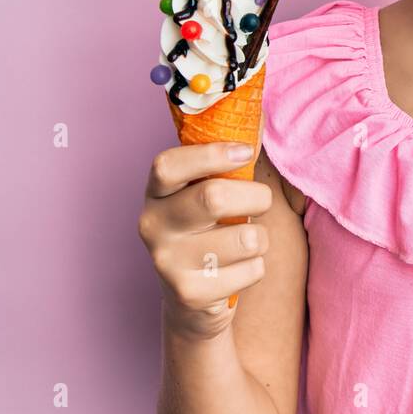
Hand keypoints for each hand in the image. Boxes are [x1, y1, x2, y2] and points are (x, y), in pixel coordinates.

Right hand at [138, 142, 273, 340]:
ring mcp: (167, 262)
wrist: (193, 300)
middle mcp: (152, 225)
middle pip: (213, 197)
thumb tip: (258, 113)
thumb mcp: (210, 191)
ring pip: (244, 237)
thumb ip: (229, 157)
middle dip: (255, 197)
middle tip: (259, 203)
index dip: (211, 154)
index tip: (245, 152)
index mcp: (156, 193)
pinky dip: (257, 268)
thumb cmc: (211, 231)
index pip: (167, 165)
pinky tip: (236, 271)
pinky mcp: (191, 294)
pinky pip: (252, 270)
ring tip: (245, 241)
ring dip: (260, 237)